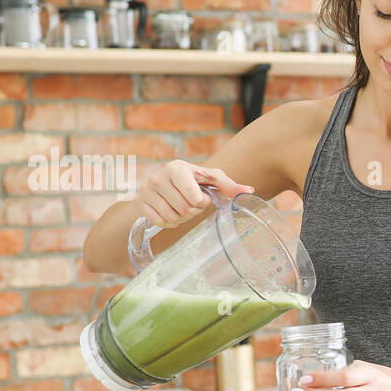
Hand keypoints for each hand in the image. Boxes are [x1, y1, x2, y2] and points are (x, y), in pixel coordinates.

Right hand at [135, 159, 253, 227]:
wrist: (161, 182)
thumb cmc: (192, 180)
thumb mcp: (210, 178)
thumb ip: (228, 185)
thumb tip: (250, 191)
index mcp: (177, 168)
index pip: (195, 198)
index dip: (203, 202)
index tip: (202, 196)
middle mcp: (158, 176)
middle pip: (184, 210)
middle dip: (193, 211)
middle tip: (192, 203)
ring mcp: (146, 190)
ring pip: (172, 217)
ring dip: (182, 218)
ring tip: (182, 206)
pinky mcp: (140, 202)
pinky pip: (160, 222)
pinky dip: (170, 222)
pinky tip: (172, 212)